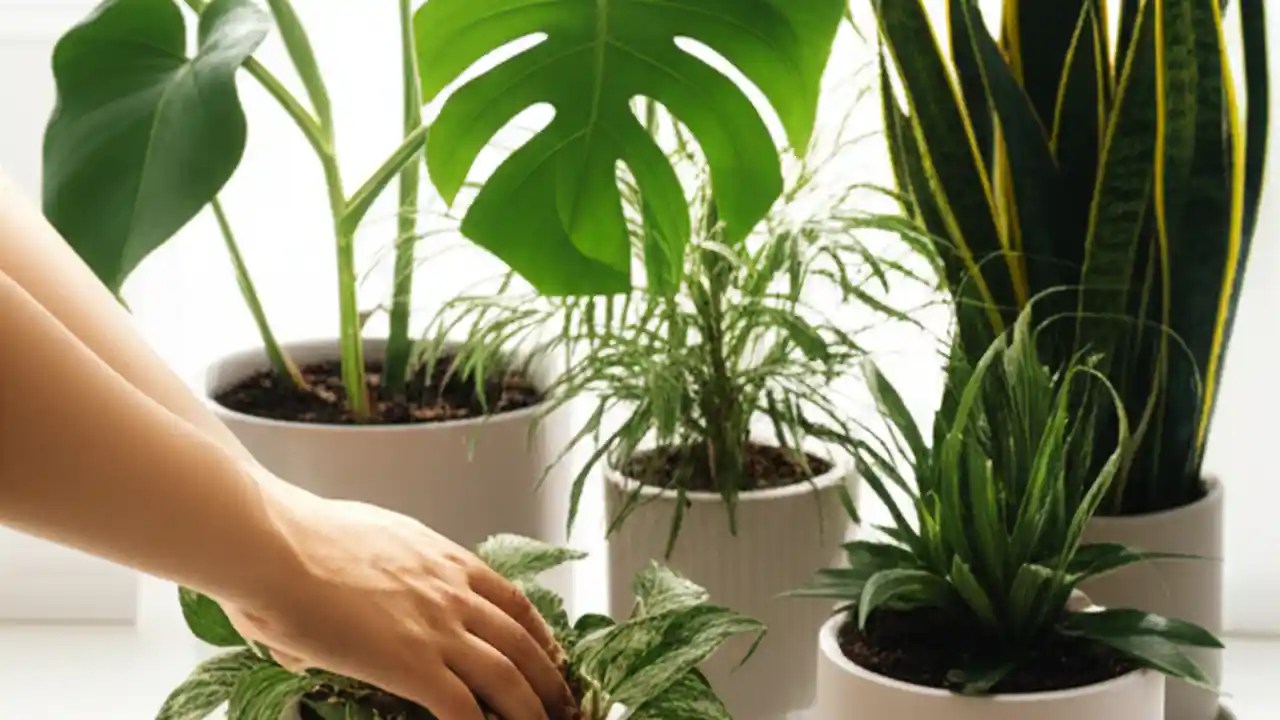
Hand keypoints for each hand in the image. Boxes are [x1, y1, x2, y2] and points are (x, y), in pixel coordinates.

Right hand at [222, 486, 575, 719]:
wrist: (273, 544)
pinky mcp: (412, 664)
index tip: (550, 651)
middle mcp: (451, 590)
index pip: (510, 599)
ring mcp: (436, 628)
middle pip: (522, 641)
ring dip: (532, 709)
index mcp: (442, 558)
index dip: (538, 631)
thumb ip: (371, 572)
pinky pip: (463, 710)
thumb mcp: (358, 541)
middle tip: (563, 703)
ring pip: (508, 678)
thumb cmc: (297, 537)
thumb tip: (345, 602)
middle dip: (549, 677)